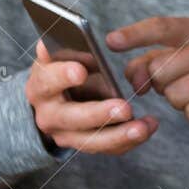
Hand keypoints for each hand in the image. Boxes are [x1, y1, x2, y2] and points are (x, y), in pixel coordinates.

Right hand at [26, 40, 157, 153]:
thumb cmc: (60, 70)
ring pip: (91, 141)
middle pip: (71, 118)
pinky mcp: (85, 144)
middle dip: (98, 114)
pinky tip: (148, 127)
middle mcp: (48, 116)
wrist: (53, 101)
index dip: (62, 76)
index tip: (80, 71)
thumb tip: (58, 40)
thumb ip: (61, 50)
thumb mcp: (57, 57)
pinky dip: (129, 140)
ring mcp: (66, 135)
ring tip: (144, 126)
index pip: (47, 81)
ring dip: (120, 135)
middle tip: (124, 107)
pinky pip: (107, 148)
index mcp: (40, 87)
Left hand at [107, 16, 188, 150]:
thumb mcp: (169, 64)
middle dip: (158, 83)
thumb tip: (134, 78)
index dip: (134, 34)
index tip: (110, 42)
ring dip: (176, 101)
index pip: (161, 27)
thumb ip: (143, 65)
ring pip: (174, 93)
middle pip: (159, 68)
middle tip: (174, 84)